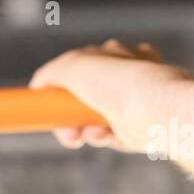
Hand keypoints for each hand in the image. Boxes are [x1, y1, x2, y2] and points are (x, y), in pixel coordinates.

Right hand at [28, 40, 193, 152]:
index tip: (52, 104)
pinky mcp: (137, 128)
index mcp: (113, 54)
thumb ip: (49, 74)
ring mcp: (132, 103)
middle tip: (68, 128)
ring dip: (85, 130)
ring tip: (91, 132)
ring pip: (93, 120)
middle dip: (69, 116)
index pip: (79, 69)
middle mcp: (125, 76)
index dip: (61, 88)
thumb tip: (38, 86)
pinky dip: (103, 139)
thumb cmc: (118, 83)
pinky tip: (108, 136)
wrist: (155, 110)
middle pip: (83, 98)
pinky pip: (109, 137)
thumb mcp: (71, 66)